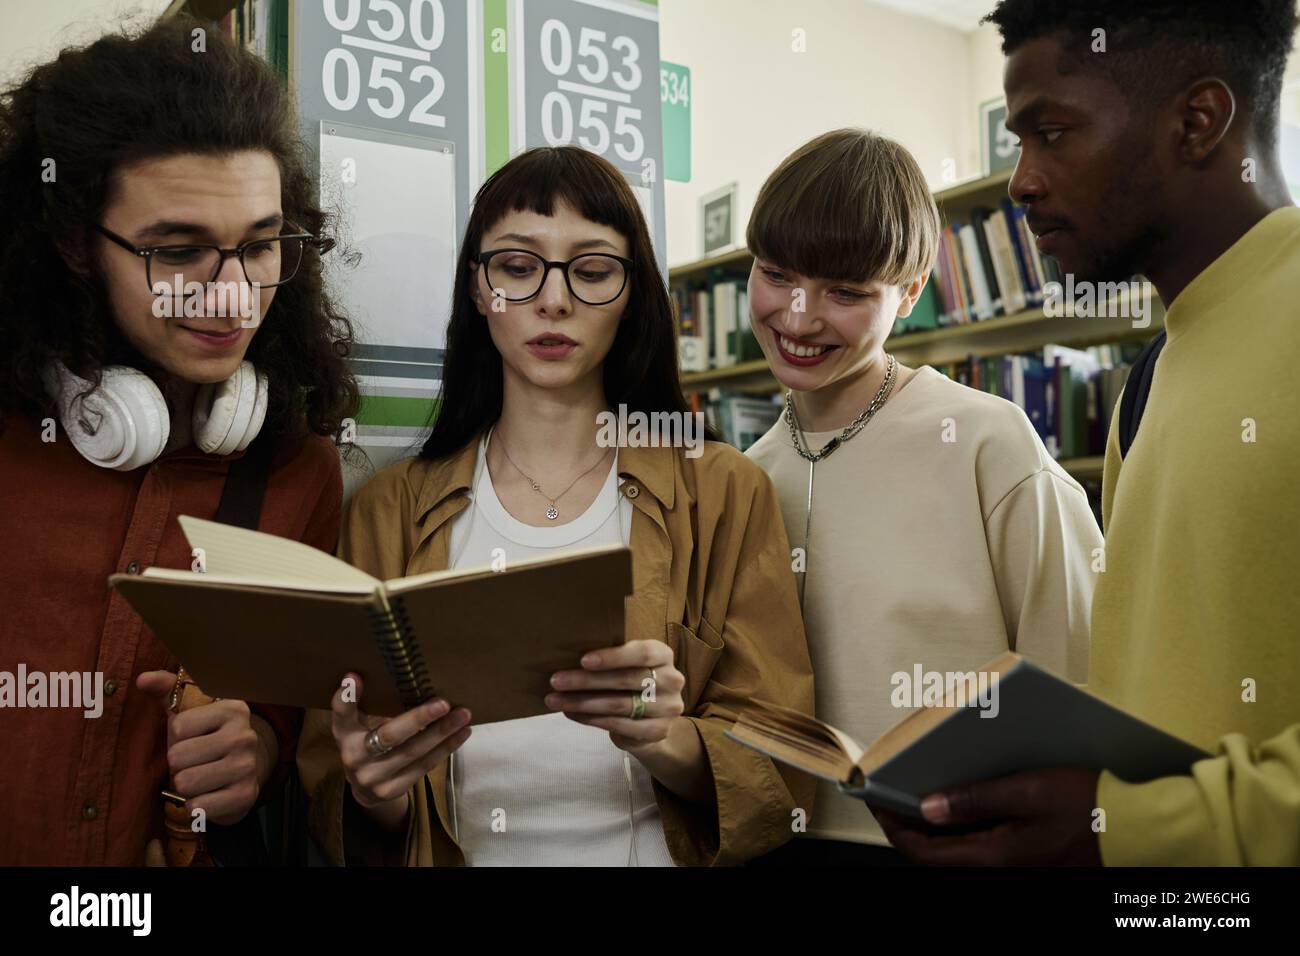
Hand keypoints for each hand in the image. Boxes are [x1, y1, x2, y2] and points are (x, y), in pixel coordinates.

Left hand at [137, 670, 270, 826]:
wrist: (250, 765)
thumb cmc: (210, 736)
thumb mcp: (192, 710)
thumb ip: (168, 690)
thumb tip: (142, 679)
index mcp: (233, 709)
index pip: (179, 726)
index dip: (177, 736)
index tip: (193, 736)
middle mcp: (244, 736)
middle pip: (179, 757)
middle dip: (179, 764)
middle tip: (195, 761)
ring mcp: (247, 767)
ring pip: (186, 783)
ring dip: (186, 785)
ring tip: (200, 777)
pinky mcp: (245, 795)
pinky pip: (198, 806)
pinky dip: (195, 804)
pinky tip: (208, 794)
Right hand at [331, 672, 470, 827]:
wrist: (364, 786)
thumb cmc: (368, 740)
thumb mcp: (360, 721)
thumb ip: (372, 701)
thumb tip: (404, 671)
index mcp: (344, 732)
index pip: (341, 712)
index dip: (346, 696)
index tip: (354, 676)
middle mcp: (353, 755)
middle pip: (389, 736)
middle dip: (419, 718)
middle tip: (444, 702)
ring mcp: (372, 777)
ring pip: (413, 752)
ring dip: (442, 733)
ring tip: (463, 715)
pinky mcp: (390, 791)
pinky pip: (424, 767)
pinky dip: (446, 748)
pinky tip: (461, 733)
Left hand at [546, 639, 684, 754]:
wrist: (652, 720)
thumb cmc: (631, 683)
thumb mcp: (627, 664)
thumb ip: (609, 659)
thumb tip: (566, 656)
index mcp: (663, 655)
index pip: (642, 653)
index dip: (613, 657)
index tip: (583, 660)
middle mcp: (672, 679)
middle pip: (626, 679)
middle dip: (586, 681)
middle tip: (556, 681)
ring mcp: (668, 707)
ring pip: (619, 704)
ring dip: (582, 703)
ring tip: (556, 700)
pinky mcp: (659, 731)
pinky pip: (620, 725)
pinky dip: (592, 719)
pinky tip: (572, 714)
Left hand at [870, 767, 1102, 865]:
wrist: (1138, 828)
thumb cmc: (1090, 807)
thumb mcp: (1029, 791)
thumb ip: (976, 799)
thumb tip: (928, 806)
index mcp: (995, 858)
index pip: (923, 852)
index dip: (893, 827)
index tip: (875, 799)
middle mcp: (999, 868)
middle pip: (937, 851)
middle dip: (910, 821)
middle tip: (893, 788)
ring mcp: (1011, 864)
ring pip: (957, 847)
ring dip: (935, 821)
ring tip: (922, 783)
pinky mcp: (1022, 855)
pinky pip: (979, 842)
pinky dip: (962, 820)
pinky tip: (962, 792)